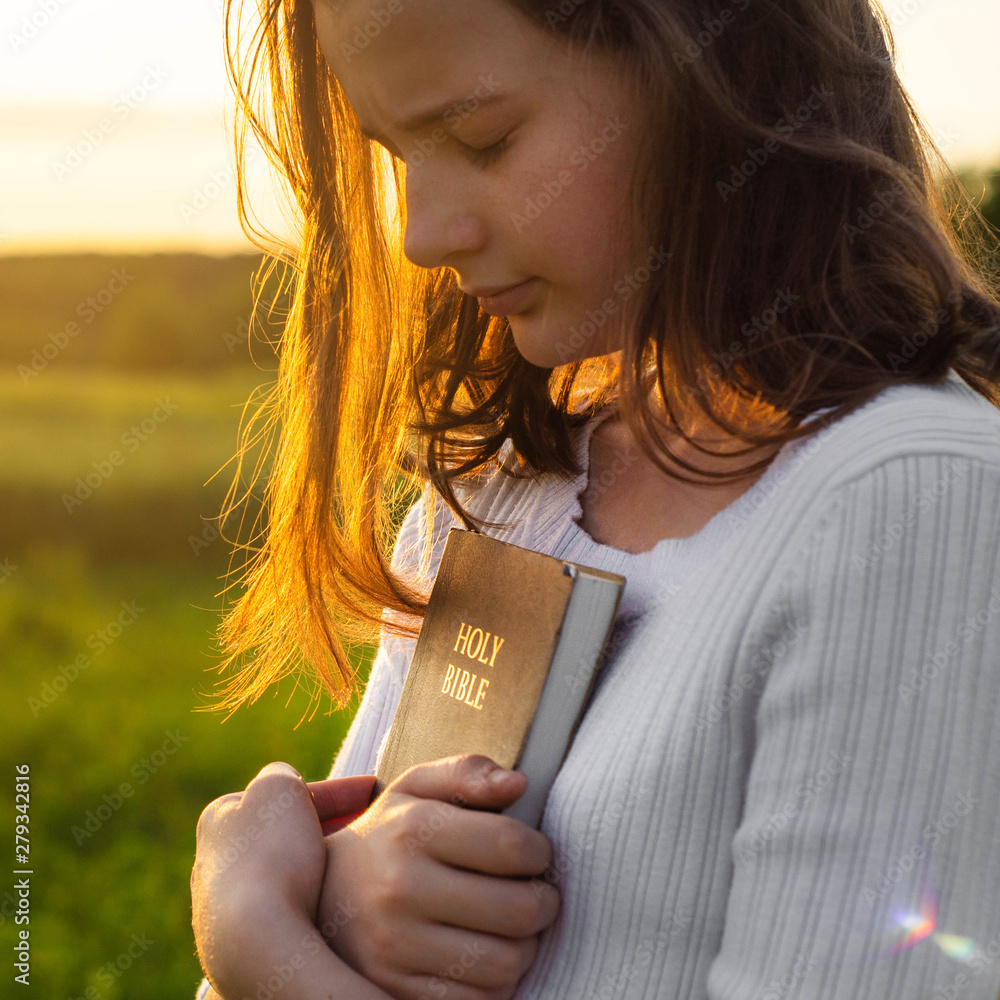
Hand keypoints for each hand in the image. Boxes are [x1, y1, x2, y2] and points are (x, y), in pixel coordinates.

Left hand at [191, 761, 375, 997]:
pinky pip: (289, 912)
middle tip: (366, 829)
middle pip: (287, 834)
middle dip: (327, 828)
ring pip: (289, 874)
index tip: (373, 791)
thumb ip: (282, 774)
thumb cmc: (272, 856)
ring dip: (321, 866)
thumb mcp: (279, 787)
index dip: (335, 790)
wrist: (257, 944)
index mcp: (217, 820)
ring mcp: (226, 909)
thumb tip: (285, 784)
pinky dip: (314, 900)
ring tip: (358, 867)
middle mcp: (213, 864)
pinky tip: (335, 903)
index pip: (287, 794)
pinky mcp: (242, 946)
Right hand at [317, 754, 561, 999]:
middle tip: (536, 894)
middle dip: (543, 902)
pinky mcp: (393, 991)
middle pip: (518, 910)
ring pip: (505, 963)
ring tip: (510, 927)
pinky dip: (494, 983)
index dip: (540, 852)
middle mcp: (400, 888)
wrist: (322, 894)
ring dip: (524, 947)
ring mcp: (394, 946)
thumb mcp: (418, 787)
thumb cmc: (391, 833)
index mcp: (413, 829)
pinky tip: (482, 954)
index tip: (536, 854)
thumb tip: (519, 784)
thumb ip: (468, 773)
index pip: (511, 846)